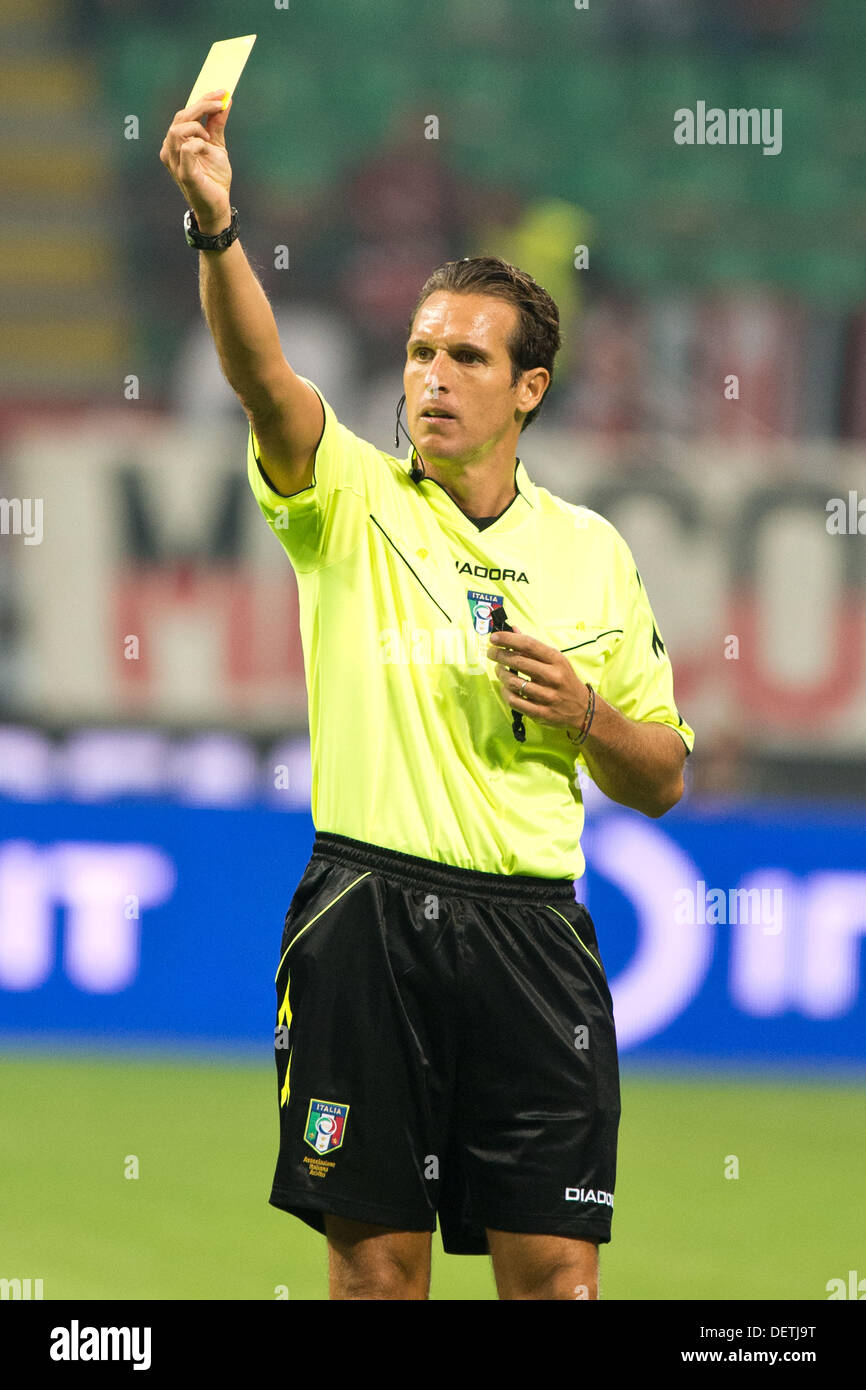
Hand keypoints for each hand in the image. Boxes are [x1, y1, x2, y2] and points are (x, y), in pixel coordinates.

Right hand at [159, 90, 233, 230]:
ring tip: (209, 137)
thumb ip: (217, 124)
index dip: (202, 100)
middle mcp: (170, 149)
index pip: (185, 114)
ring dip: (198, 126)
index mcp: (176, 142)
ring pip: (178, 130)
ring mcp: (174, 162)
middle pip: (180, 117)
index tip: (221, 92)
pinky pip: (186, 148)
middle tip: (221, 102)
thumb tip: (225, 101)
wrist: (218, 205)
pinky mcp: (183, 173)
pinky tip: (206, 148)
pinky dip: (198, 143)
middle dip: (202, 105)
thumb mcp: (217, 145)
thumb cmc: (214, 177)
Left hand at [486, 626, 590, 732]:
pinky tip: (505, 688)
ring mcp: (548, 696)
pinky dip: (506, 693)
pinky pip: (515, 702)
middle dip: (499, 655)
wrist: (583, 708)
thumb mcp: (555, 660)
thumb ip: (533, 647)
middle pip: (518, 662)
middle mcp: (553, 677)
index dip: (508, 639)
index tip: (494, 638)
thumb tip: (513, 629)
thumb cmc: (564, 680)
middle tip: (492, 653)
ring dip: (501, 674)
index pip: (529, 644)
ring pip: (514, 683)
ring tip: (499, 670)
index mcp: (556, 660)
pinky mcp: (542, 713)